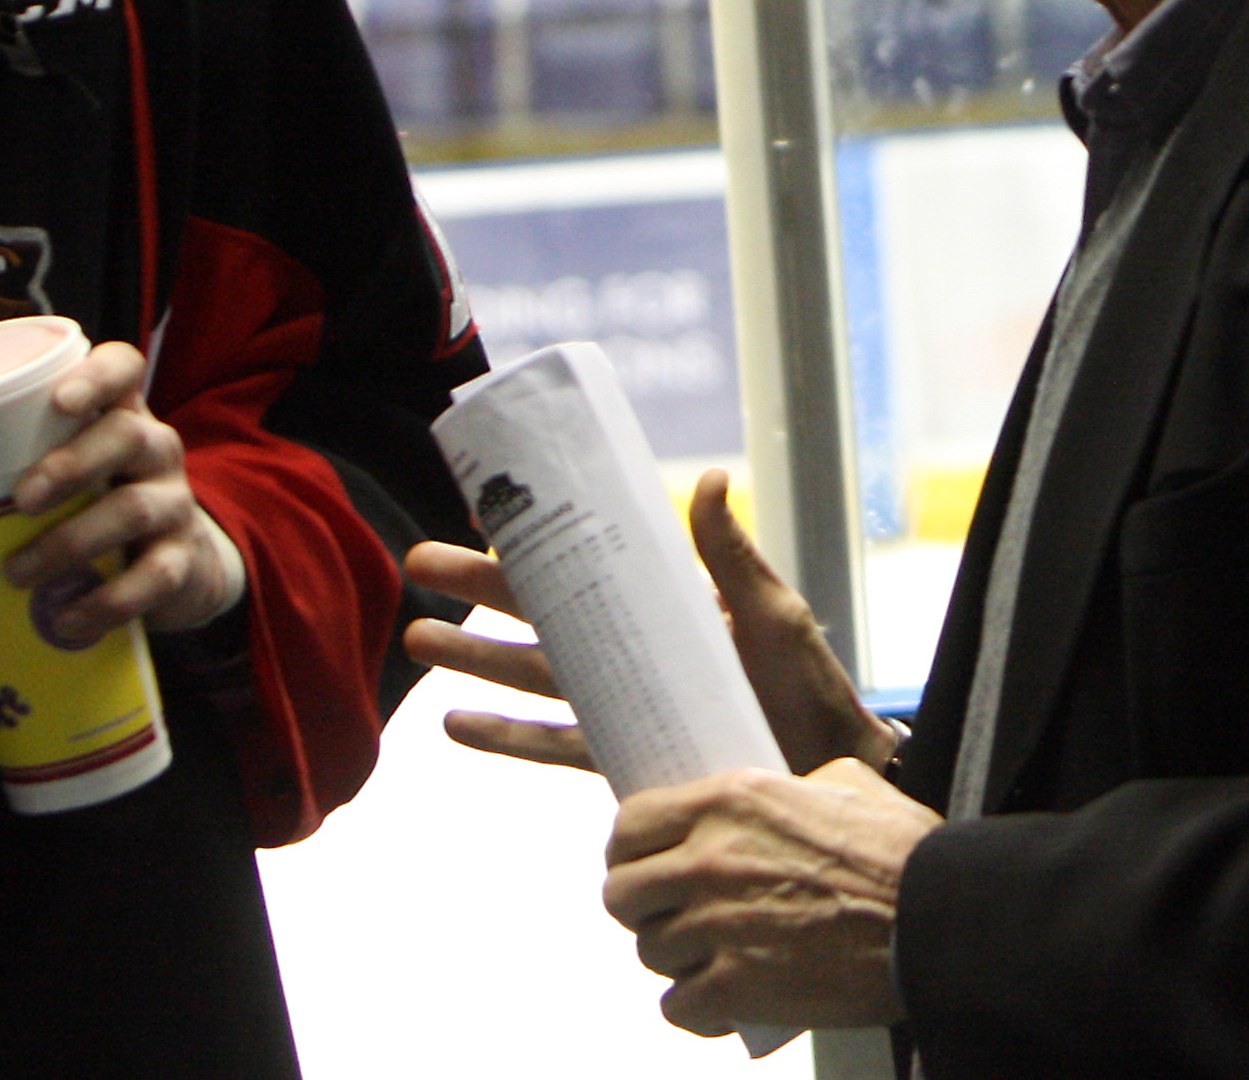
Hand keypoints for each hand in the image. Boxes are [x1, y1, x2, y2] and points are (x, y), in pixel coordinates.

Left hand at [4, 341, 245, 640]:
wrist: (179, 568)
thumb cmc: (97, 507)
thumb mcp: (72, 473)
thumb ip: (16, 463)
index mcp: (122, 416)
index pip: (124, 368)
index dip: (97, 375)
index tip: (59, 399)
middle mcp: (156, 449)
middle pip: (127, 435)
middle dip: (70, 465)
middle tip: (20, 499)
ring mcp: (174, 504)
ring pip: (133, 508)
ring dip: (71, 540)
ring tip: (20, 572)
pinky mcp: (181, 561)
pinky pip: (152, 577)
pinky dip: (105, 602)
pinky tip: (67, 621)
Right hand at [401, 468, 895, 776]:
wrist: (830, 771)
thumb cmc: (807, 685)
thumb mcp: (770, 610)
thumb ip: (731, 553)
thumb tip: (708, 477)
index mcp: (658, 601)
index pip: (581, 561)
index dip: (528, 537)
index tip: (479, 508)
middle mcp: (630, 648)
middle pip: (537, 613)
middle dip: (476, 589)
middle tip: (418, 564)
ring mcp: (621, 702)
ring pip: (530, 675)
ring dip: (473, 658)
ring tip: (418, 639)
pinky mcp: (622, 754)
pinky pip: (551, 745)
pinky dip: (503, 738)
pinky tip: (456, 725)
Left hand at [603, 759, 938, 1035]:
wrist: (938, 917)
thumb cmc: (902, 852)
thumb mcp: (844, 784)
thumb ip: (795, 786)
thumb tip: (784, 796)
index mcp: (727, 803)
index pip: (630, 826)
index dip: (629, 850)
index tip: (642, 862)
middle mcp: (708, 861)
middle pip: (622, 893)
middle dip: (642, 907)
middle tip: (670, 914)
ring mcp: (718, 926)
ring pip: (650, 952)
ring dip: (674, 959)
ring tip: (707, 958)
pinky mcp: (738, 987)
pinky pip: (679, 1006)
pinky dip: (695, 1010)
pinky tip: (719, 1002)